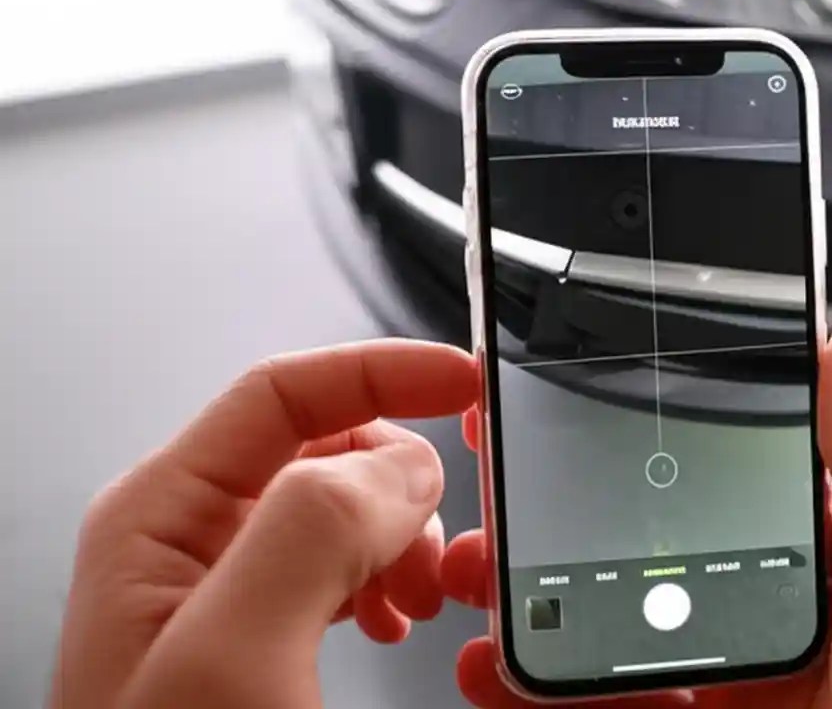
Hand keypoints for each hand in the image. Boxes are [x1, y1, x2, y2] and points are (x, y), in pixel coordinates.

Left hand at [52, 340, 476, 708]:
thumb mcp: (236, 660)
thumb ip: (311, 534)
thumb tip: (400, 466)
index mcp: (164, 520)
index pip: (282, 394)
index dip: (381, 373)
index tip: (464, 386)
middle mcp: (193, 542)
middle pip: (323, 447)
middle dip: (402, 478)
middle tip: (452, 536)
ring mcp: (229, 590)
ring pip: (344, 507)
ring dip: (405, 535)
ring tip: (427, 594)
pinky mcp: (264, 636)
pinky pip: (346, 566)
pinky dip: (393, 577)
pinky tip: (401, 618)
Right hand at [441, 322, 831, 707]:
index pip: (746, 467)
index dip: (663, 434)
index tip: (579, 406)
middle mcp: (796, 611)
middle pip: (665, 549)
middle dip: (577, 526)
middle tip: (504, 508)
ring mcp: (750, 683)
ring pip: (627, 631)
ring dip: (546, 608)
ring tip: (483, 592)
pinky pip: (623, 708)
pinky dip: (558, 697)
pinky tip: (513, 684)